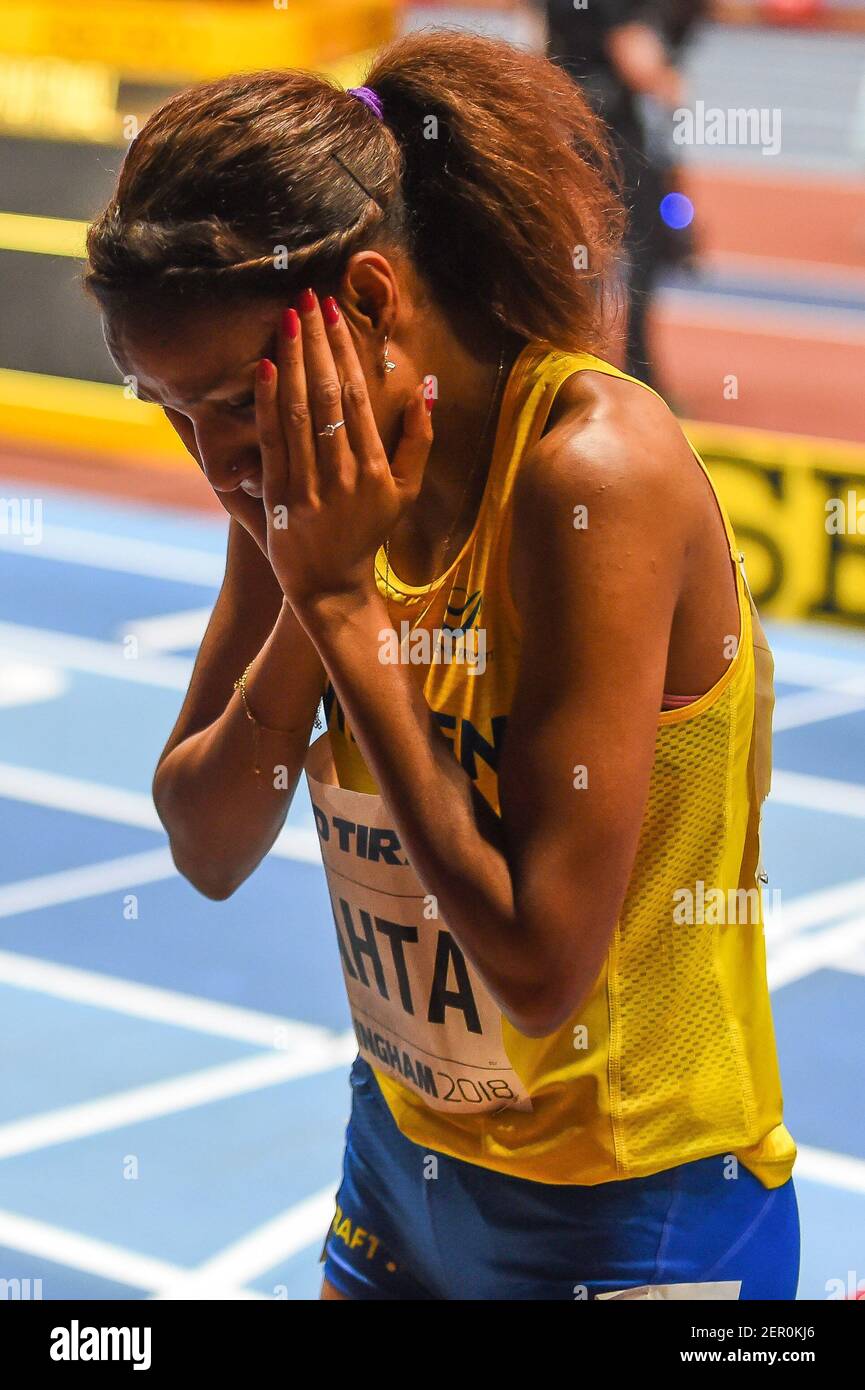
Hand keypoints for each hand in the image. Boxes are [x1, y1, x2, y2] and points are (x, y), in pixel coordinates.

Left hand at [255, 289, 432, 610]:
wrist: (330, 585)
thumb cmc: (369, 533)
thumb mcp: (406, 491)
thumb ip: (419, 440)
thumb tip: (427, 388)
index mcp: (376, 468)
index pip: (358, 397)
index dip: (344, 351)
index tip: (333, 312)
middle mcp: (344, 474)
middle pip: (329, 395)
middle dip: (316, 342)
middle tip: (305, 298)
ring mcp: (310, 486)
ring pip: (300, 411)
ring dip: (292, 360)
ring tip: (285, 318)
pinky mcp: (280, 497)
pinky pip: (274, 441)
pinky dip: (268, 402)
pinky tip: (265, 367)